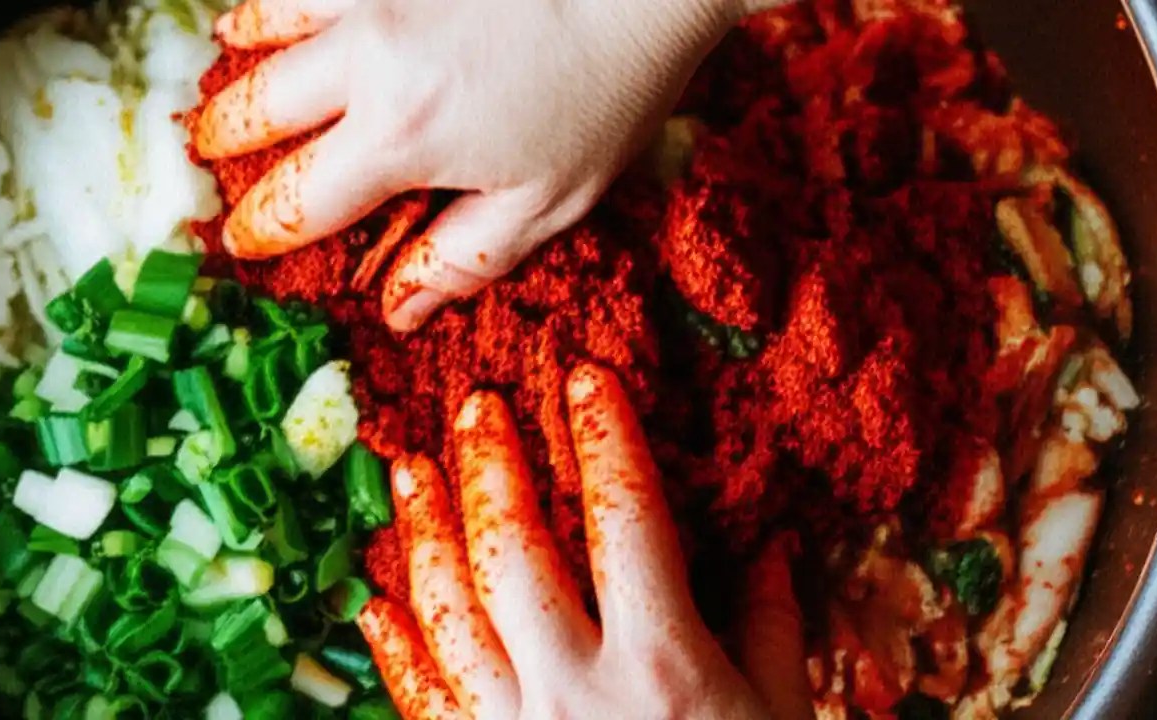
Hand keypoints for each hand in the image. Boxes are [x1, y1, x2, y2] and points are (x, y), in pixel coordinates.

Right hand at [195, 0, 786, 331]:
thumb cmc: (607, 95)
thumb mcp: (548, 203)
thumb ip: (460, 259)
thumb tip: (396, 311)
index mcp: (401, 138)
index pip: (297, 200)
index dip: (262, 231)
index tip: (242, 244)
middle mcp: (366, 61)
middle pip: (257, 110)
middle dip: (223, 144)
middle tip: (210, 157)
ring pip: (262, 29)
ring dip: (238, 66)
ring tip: (227, 77)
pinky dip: (271, 6)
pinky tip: (267, 16)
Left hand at [354, 362, 810, 718]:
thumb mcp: (782, 718)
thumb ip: (773, 629)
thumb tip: (774, 545)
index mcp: (663, 665)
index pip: (626, 518)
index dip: (604, 438)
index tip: (586, 379)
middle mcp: (574, 689)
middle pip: (514, 549)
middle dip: (491, 465)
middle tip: (477, 404)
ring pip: (446, 612)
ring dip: (422, 534)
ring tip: (408, 471)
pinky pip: (419, 701)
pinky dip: (394, 648)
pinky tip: (374, 603)